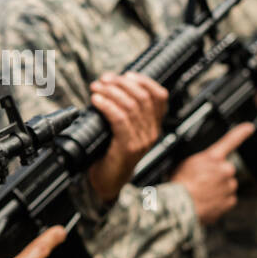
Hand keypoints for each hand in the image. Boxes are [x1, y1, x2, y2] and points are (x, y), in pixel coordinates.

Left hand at [87, 72, 168, 203]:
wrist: (106, 183)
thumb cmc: (109, 155)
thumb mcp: (120, 129)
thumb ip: (123, 111)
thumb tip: (109, 85)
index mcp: (153, 126)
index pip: (160, 96)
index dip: (144, 81)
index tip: (126, 74)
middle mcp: (151, 132)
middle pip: (143, 97)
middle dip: (121, 83)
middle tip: (103, 80)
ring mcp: (142, 140)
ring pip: (131, 106)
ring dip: (111, 92)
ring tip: (96, 88)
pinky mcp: (129, 146)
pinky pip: (120, 119)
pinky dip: (107, 105)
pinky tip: (96, 101)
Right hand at [171, 122, 255, 224]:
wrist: (180, 206)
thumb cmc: (179, 186)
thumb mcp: (184, 164)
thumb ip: (199, 161)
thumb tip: (201, 164)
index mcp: (212, 157)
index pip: (230, 140)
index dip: (241, 132)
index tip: (249, 127)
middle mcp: (224, 169)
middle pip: (225, 170)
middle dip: (216, 175)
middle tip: (202, 182)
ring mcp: (228, 186)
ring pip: (226, 185)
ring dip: (218, 189)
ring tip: (202, 194)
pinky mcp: (230, 201)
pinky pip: (227, 199)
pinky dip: (219, 201)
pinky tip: (207, 202)